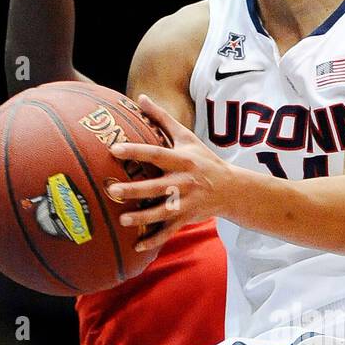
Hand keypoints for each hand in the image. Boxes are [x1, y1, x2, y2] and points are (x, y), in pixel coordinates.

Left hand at [105, 94, 234, 251]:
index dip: (136, 151)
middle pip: (156, 186)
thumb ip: (162, 118)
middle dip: (135, 190)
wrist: (231, 188)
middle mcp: (183, 182)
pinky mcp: (187, 218)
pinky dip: (154, 240)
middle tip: (112, 190)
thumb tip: (140, 97)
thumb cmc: (203, 159)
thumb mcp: (187, 137)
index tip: (114, 149)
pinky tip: (137, 246)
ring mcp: (186, 202)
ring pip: (161, 212)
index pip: (156, 154)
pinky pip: (169, 231)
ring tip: (123, 220)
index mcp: (182, 160)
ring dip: (142, 218)